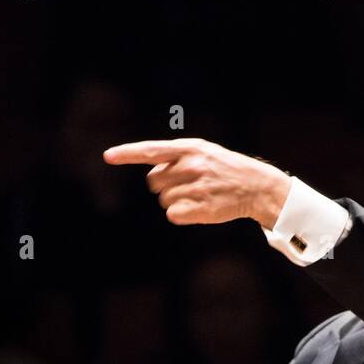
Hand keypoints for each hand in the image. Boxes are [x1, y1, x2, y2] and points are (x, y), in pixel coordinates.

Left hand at [102, 137, 290, 228]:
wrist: (255, 186)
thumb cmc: (224, 168)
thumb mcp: (203, 152)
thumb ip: (176, 157)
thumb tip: (150, 175)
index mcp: (190, 148)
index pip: (151, 150)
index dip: (127, 153)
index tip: (108, 156)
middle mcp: (191, 165)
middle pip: (154, 182)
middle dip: (164, 186)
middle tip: (187, 185)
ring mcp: (196, 187)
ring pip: (163, 200)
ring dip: (175, 201)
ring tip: (198, 195)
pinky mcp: (201, 208)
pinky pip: (173, 215)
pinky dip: (181, 214)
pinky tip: (198, 208)